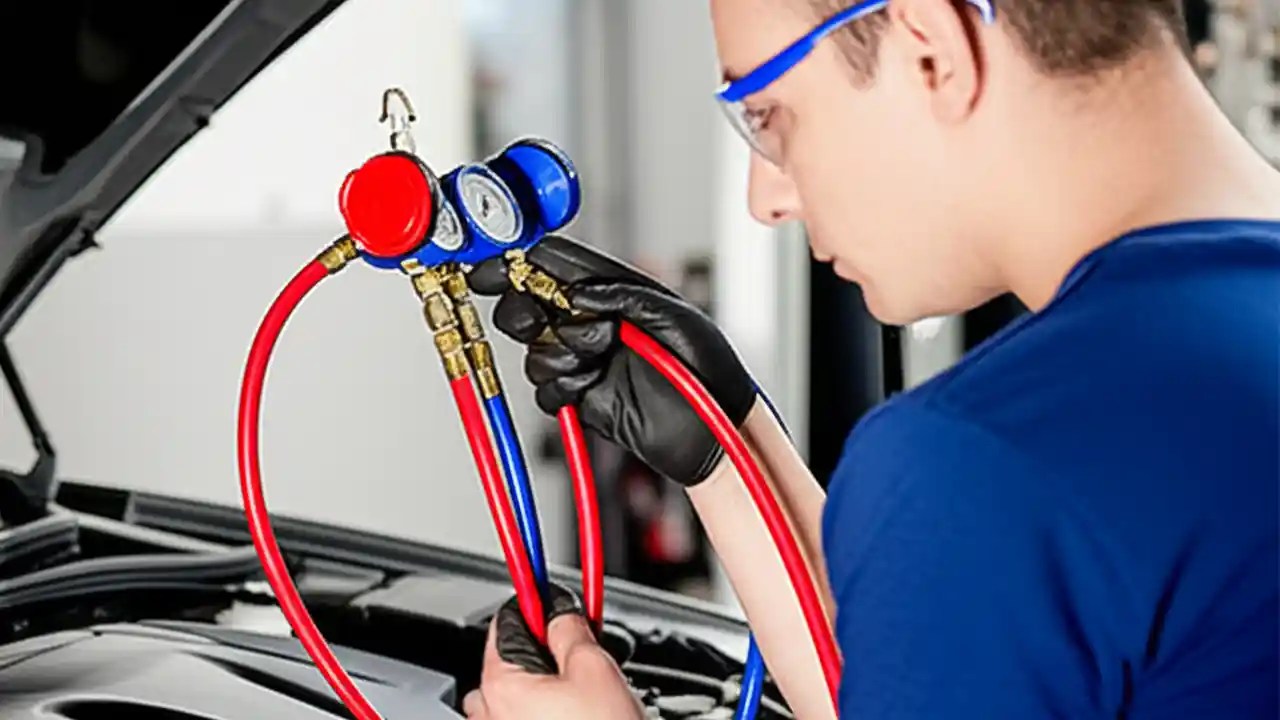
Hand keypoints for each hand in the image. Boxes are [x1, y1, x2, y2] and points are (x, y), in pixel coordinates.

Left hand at [463, 587, 643, 718]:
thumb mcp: (596, 668)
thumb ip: (570, 631)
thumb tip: (560, 612)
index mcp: (500, 684)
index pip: (504, 622)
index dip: (535, 608)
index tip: (553, 605)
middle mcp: (488, 713)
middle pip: (508, 662)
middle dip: (541, 654)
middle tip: (579, 658)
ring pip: (514, 697)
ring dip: (541, 689)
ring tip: (582, 696)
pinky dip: (542, 715)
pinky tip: (575, 718)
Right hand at [468, 235, 755, 485]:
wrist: (712, 434)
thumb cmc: (709, 371)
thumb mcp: (673, 315)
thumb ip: (621, 294)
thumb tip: (575, 289)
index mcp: (614, 292)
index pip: (556, 265)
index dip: (520, 260)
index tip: (496, 264)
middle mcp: (593, 323)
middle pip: (530, 304)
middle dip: (525, 309)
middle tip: (537, 316)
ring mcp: (584, 361)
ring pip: (534, 348)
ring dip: (557, 351)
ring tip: (597, 356)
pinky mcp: (580, 398)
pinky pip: (545, 389)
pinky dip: (560, 386)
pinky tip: (589, 384)